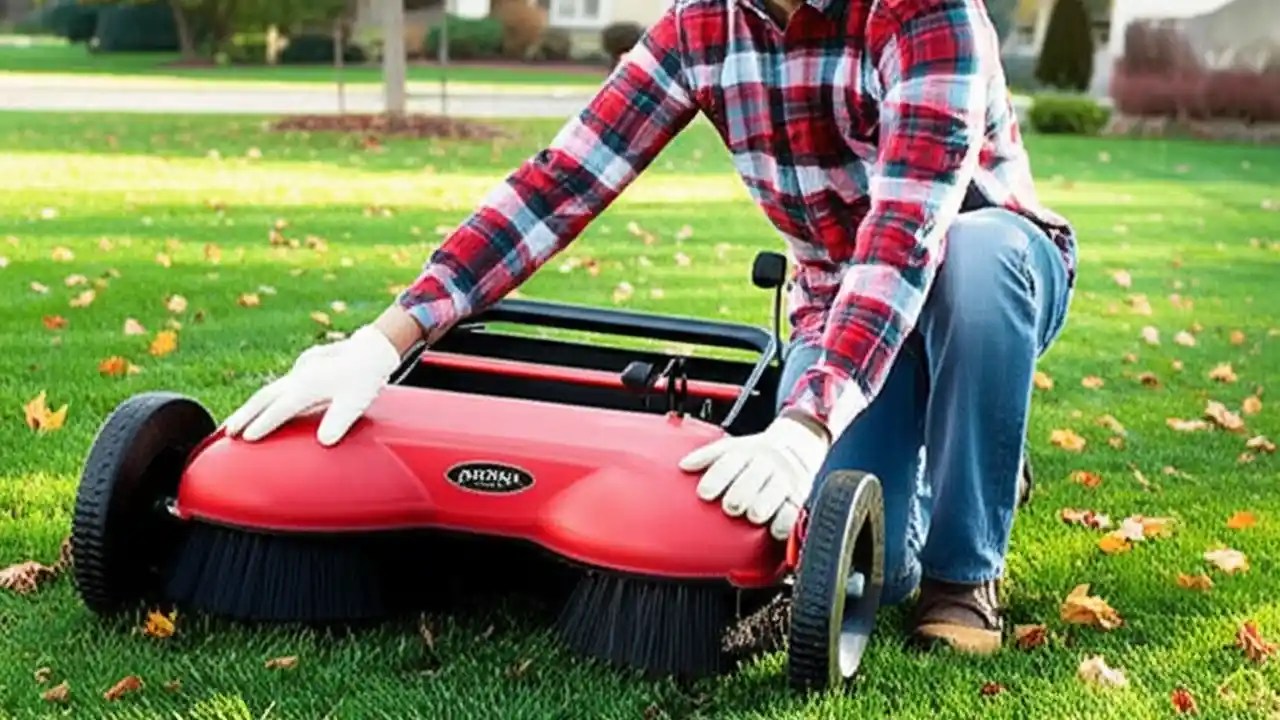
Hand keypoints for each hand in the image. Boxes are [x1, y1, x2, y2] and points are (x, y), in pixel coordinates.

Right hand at [223, 324, 403, 445]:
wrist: (372, 349)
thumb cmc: (365, 377)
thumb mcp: (356, 402)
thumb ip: (338, 422)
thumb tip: (324, 442)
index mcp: (308, 386)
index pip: (280, 409)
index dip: (263, 424)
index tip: (245, 438)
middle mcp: (299, 377)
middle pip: (264, 398)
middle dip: (244, 415)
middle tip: (226, 432)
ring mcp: (300, 371)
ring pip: (268, 391)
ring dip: (251, 407)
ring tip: (236, 423)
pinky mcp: (304, 368)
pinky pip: (279, 386)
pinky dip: (266, 398)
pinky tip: (264, 406)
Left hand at [678, 414, 829, 539]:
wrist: (798, 443)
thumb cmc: (756, 452)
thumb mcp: (733, 447)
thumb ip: (708, 456)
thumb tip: (683, 466)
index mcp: (747, 452)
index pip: (730, 461)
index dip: (717, 477)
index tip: (704, 493)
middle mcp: (767, 464)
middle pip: (753, 477)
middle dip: (742, 493)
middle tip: (731, 507)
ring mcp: (785, 479)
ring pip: (776, 491)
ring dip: (764, 504)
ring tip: (754, 516)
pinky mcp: (799, 495)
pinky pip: (795, 509)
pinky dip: (786, 520)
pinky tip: (776, 530)